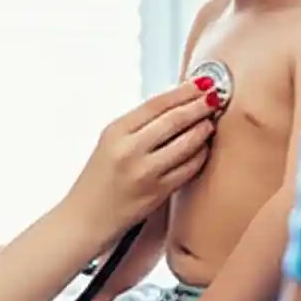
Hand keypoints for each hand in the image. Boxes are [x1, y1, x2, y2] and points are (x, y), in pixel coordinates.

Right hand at [60, 79, 215, 249]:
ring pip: (186, 144)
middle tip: (216, 97)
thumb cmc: (98, 180)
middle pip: (174, 120)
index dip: (183, 91)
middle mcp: (129, 150)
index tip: (202, 83)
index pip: (156, 104)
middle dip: (199, 106)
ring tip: (211, 122)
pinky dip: (200, 156)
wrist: (84, 218)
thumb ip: (138, 125)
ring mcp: (145, 172)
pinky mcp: (157, 193)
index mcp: (115, 131)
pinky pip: (188, 169)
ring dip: (203, 130)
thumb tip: (175, 105)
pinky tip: (204, 149)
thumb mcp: (109, 143)